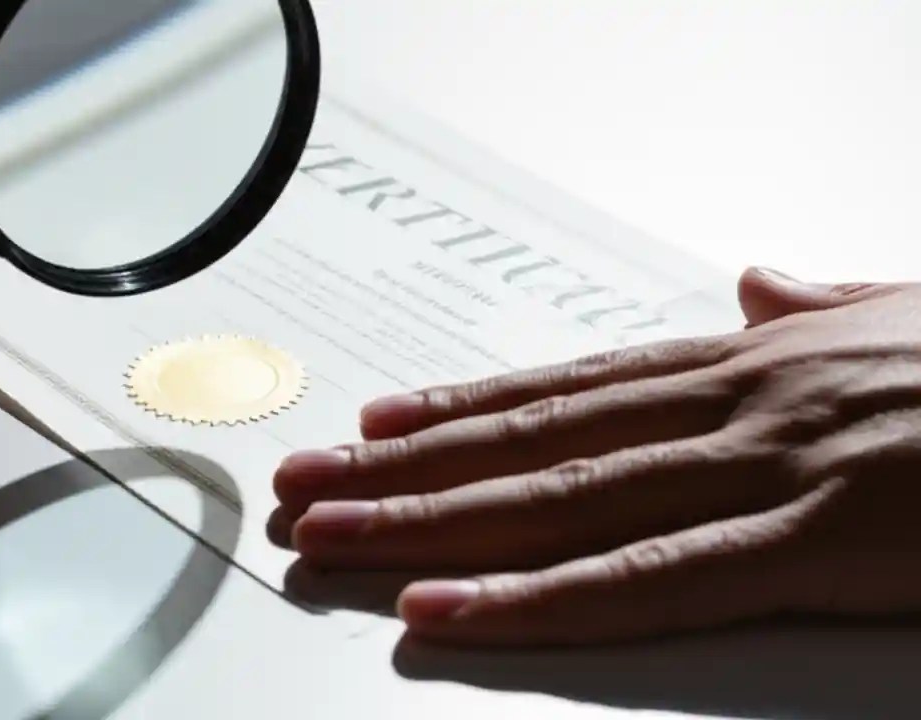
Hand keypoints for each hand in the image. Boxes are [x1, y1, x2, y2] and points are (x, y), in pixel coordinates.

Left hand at [275, 268, 920, 646]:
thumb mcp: (910, 315)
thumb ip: (817, 305)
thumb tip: (752, 282)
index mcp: (753, 359)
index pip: (569, 385)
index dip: (461, 406)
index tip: (375, 422)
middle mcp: (735, 401)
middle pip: (530, 441)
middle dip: (402, 468)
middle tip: (303, 487)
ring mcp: (766, 467)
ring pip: (554, 501)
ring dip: (426, 521)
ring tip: (329, 537)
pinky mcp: (815, 542)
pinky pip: (643, 580)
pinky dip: (531, 597)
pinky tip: (444, 606)